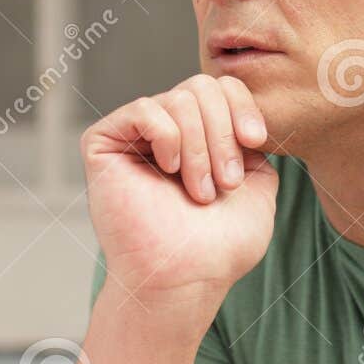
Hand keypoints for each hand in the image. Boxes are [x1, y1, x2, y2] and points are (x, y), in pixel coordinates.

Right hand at [82, 73, 278, 307]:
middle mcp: (166, 132)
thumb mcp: (260, 186)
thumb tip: (242, 114)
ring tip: (200, 191)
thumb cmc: (221, 246)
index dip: (243, 106)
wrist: (187, 277)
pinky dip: (168, 138)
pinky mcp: (104, 144)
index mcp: (198, 138)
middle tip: (224, 183)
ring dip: (199, 148)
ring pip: (178, 99)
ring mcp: (134, 137)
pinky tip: (168, 171)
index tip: (257, 142)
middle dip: (222, 133)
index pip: (222, 87)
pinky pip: (144, 109)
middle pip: (202, 86)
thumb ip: (252, 144)